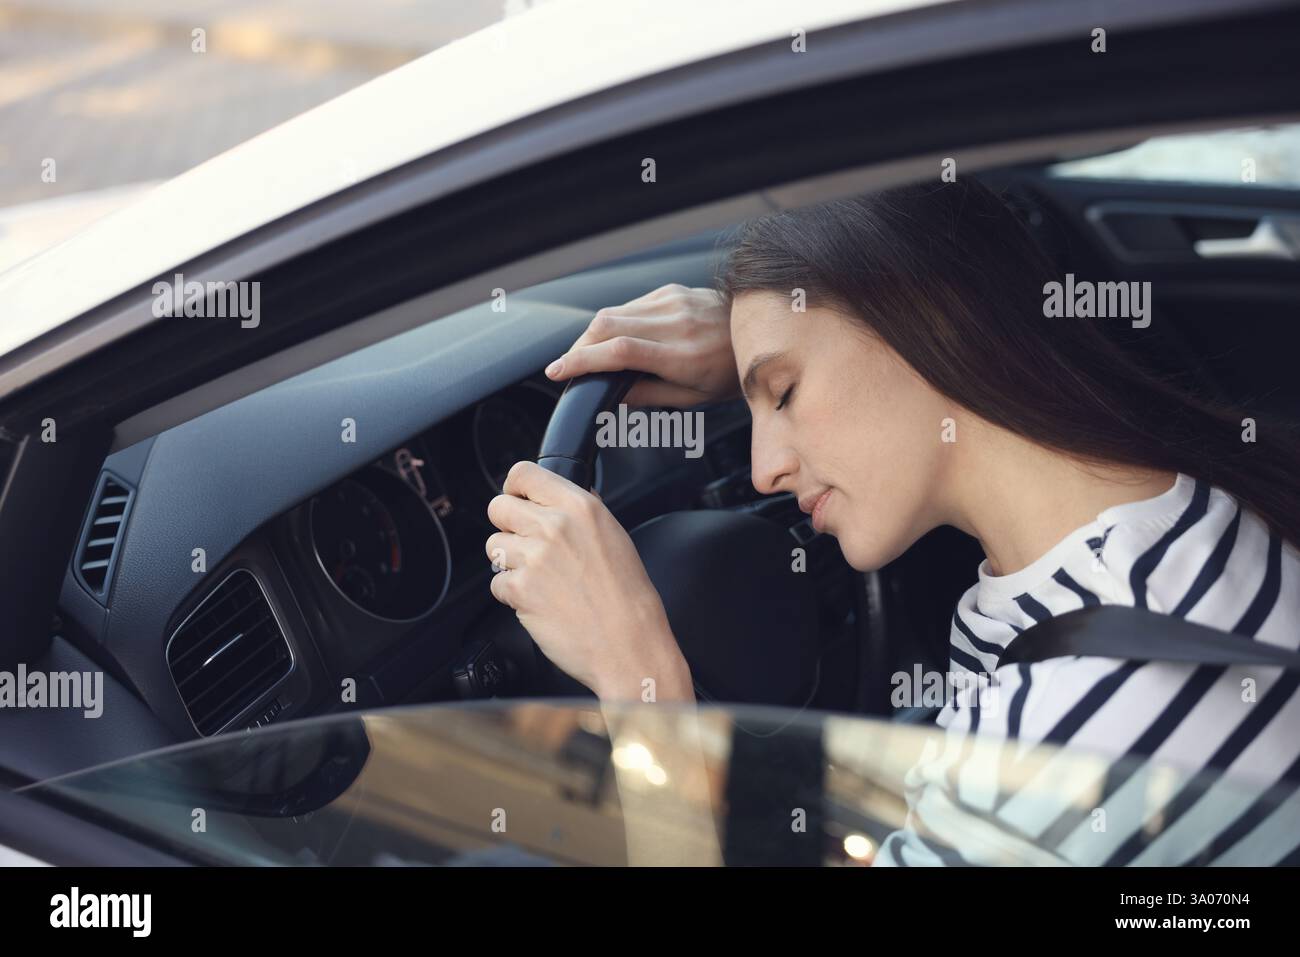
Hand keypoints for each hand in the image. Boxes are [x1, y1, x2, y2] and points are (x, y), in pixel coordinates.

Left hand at [485, 461, 693, 701]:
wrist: (629, 644)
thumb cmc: (628, 597)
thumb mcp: (615, 536)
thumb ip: (582, 512)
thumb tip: (559, 497)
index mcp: (580, 507)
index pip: (524, 473)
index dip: (515, 488)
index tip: (518, 500)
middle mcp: (554, 527)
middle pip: (498, 507)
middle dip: (507, 526)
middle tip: (526, 545)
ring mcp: (534, 557)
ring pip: (493, 545)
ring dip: (509, 562)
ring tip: (540, 578)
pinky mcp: (520, 589)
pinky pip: (497, 582)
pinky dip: (512, 594)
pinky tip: (540, 601)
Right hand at [545, 283, 738, 406]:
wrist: (758, 329)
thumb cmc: (728, 371)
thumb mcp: (694, 398)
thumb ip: (649, 396)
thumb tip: (611, 397)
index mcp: (683, 356)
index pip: (621, 352)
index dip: (583, 360)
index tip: (558, 371)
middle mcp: (676, 323)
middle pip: (607, 325)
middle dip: (577, 346)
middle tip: (565, 366)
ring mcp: (672, 302)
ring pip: (613, 311)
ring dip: (590, 334)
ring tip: (583, 354)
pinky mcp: (670, 291)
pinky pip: (629, 305)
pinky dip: (612, 322)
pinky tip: (611, 338)